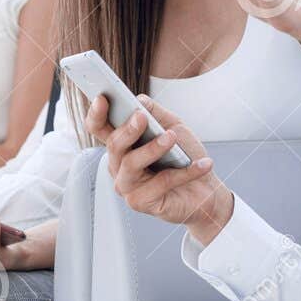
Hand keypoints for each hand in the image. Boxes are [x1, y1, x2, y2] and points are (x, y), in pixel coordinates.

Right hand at [85, 93, 231, 240]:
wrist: (205, 191)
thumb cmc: (185, 158)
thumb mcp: (174, 128)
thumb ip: (156, 114)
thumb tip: (139, 100)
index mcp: (123, 145)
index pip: (99, 128)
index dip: (96, 114)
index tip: (102, 98)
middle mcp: (119, 165)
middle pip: (114, 145)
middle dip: (128, 130)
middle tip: (141, 117)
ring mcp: (127, 185)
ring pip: (131, 164)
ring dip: (152, 149)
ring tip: (172, 138)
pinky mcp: (140, 202)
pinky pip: (160, 183)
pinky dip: (184, 172)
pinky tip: (202, 164)